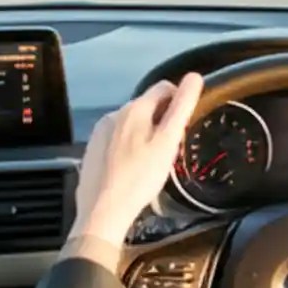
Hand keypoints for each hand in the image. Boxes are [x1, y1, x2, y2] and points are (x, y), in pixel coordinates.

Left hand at [69, 73, 202, 246]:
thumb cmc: (140, 177)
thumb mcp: (167, 143)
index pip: (164, 88)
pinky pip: (117, 139)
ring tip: (152, 163)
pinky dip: (128, 147)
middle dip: (162, 121)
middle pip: (148, 106)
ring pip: (132, 123)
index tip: (184, 127)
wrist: (102, 211)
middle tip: (171, 150)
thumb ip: (181, 108)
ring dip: (145, 134)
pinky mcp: (92, 148)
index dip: (180, 102)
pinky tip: (131, 169)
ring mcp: (100, 131)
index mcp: (134, 108)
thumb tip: (194, 76)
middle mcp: (114, 113)